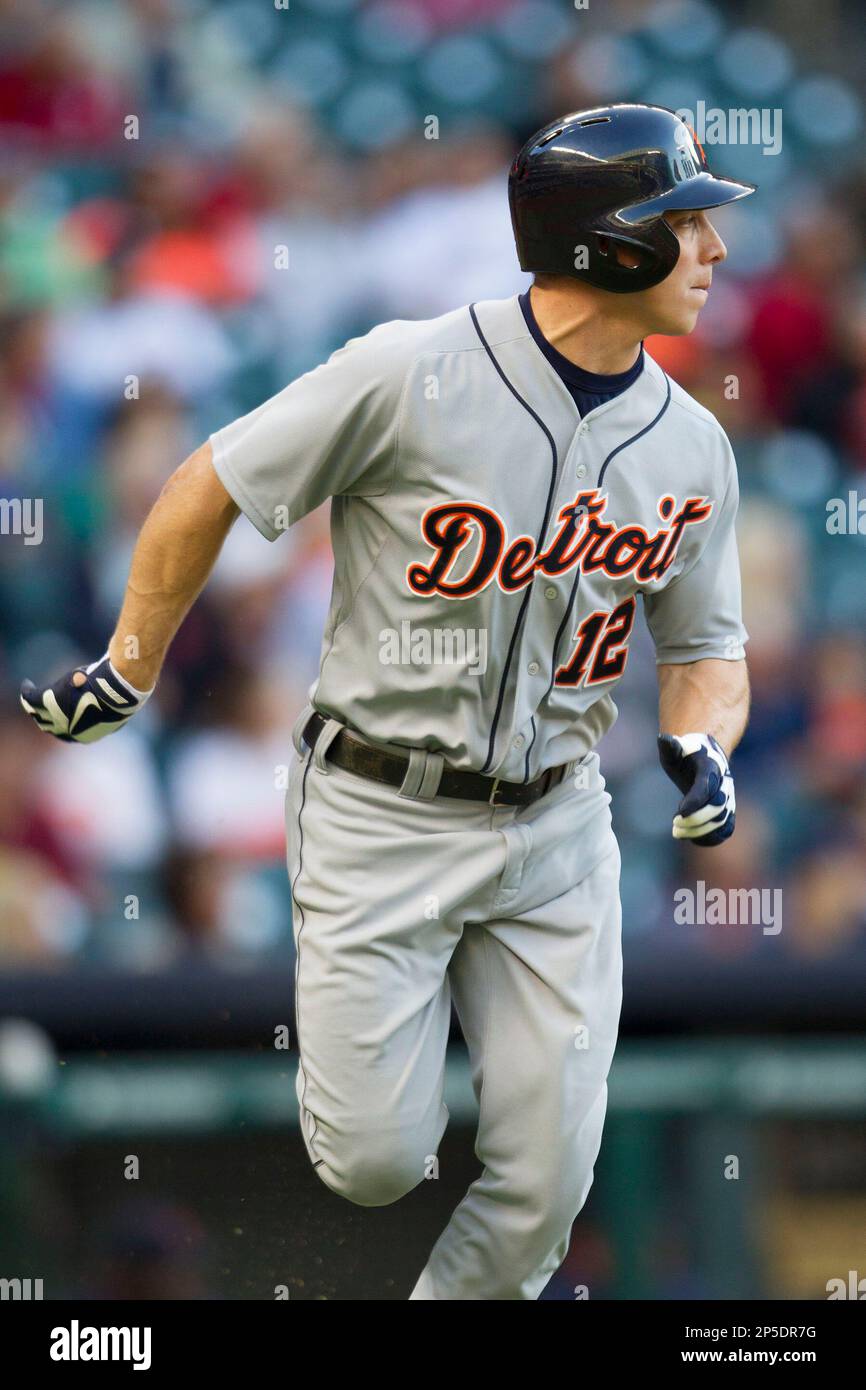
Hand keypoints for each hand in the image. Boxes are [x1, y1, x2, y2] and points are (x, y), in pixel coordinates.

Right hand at [19, 653, 152, 743]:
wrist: (116, 691)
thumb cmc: (120, 696)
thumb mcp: (117, 704)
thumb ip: (115, 706)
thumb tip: (131, 700)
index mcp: (87, 736)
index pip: (71, 734)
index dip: (64, 727)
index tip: (63, 716)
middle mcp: (69, 733)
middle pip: (50, 726)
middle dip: (45, 718)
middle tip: (41, 709)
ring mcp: (57, 720)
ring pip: (39, 714)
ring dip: (34, 706)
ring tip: (33, 697)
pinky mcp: (48, 702)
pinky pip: (32, 700)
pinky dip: (28, 693)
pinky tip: (28, 686)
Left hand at [657, 731, 734, 846]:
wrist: (706, 757)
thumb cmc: (686, 755)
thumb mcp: (675, 749)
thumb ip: (671, 747)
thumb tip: (663, 739)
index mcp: (711, 767)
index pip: (706, 787)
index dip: (694, 802)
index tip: (678, 814)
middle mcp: (724, 784)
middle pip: (717, 807)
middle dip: (696, 819)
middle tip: (675, 824)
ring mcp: (728, 798)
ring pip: (722, 821)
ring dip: (700, 831)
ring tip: (678, 832)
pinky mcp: (727, 811)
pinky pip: (726, 830)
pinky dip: (712, 838)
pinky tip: (692, 839)